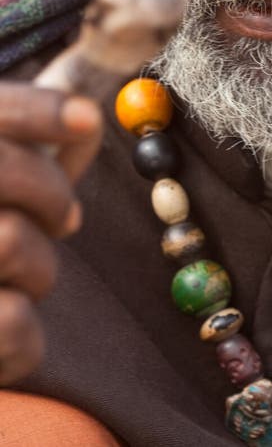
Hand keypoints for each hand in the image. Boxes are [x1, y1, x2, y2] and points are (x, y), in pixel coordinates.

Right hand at [0, 83, 101, 384]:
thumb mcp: (5, 188)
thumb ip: (35, 143)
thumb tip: (88, 114)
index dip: (42, 109)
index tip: (89, 119)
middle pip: (4, 171)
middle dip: (53, 196)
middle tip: (67, 220)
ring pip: (10, 240)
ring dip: (39, 269)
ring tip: (22, 281)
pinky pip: (12, 320)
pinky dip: (24, 337)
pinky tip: (3, 335)